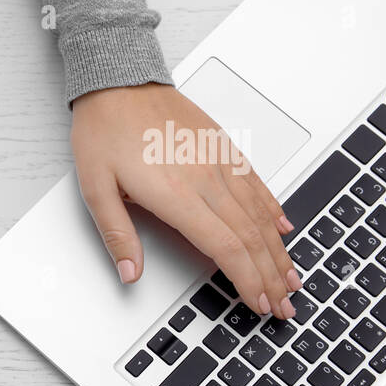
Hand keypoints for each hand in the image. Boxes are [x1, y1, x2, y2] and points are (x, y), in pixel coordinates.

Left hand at [71, 83, 301, 318]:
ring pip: (259, 214)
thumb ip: (117, 235)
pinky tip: (282, 227)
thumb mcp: (94, 189)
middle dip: (271, 276)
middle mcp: (206, 179)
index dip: (246, 280)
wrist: (117, 81)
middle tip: (283, 305)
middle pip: (250, 237)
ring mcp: (218, 161)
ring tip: (291, 277)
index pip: (225, 248)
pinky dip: (273, 209)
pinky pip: (256, 183)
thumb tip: (129, 273)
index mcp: (176, 194)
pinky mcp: (222, 147)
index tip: (257, 303)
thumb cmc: (103, 131)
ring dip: (278, 250)